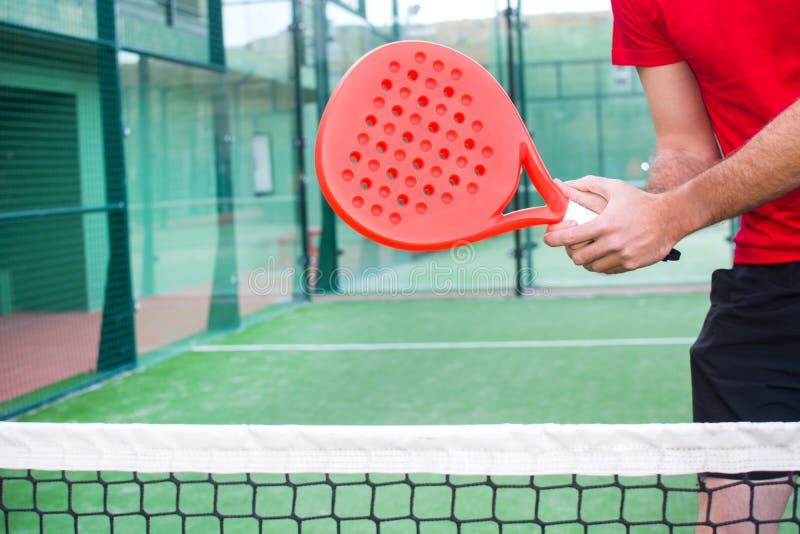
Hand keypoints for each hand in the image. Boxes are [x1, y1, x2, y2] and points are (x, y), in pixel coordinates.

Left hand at [543, 176, 681, 273]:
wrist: (671, 217)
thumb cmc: (639, 200)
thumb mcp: (614, 187)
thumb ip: (588, 185)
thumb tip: (561, 185)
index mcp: (604, 224)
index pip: (569, 238)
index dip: (553, 240)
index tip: (548, 238)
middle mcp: (612, 243)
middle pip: (576, 256)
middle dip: (569, 250)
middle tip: (571, 243)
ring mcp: (622, 256)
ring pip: (590, 266)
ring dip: (584, 258)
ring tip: (586, 249)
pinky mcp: (631, 265)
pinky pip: (606, 270)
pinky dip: (599, 264)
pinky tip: (601, 254)